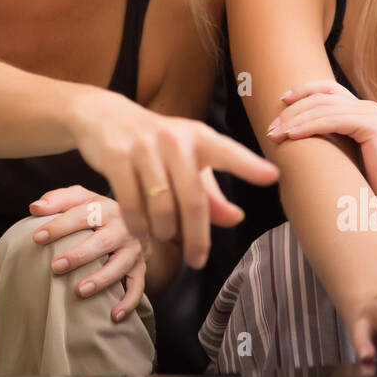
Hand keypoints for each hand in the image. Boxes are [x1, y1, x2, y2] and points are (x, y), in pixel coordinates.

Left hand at [26, 185, 148, 322]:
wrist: (137, 220)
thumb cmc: (98, 212)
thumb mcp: (81, 199)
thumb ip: (57, 200)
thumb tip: (35, 208)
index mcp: (105, 208)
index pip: (82, 215)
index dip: (59, 226)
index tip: (37, 237)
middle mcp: (123, 228)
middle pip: (102, 242)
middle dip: (79, 255)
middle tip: (55, 267)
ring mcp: (133, 249)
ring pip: (120, 265)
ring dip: (101, 279)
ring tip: (79, 291)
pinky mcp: (140, 267)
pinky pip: (137, 286)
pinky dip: (128, 302)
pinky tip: (113, 316)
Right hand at [70, 90, 280, 270]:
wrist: (104, 116)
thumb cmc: (156, 145)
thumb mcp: (188, 162)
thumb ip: (212, 193)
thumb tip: (235, 219)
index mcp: (199, 137)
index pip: (228, 153)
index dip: (249, 166)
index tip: (273, 176)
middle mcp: (175, 140)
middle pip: (193, 200)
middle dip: (197, 238)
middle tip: (198, 261)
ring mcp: (144, 147)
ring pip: (162, 207)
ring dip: (164, 232)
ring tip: (164, 235)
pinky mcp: (116, 157)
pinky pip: (131, 205)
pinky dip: (138, 227)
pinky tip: (141, 231)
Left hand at [266, 79, 376, 207]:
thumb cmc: (367, 177)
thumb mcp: (341, 152)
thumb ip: (326, 137)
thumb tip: (290, 134)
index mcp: (358, 109)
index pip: (326, 89)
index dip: (303, 90)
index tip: (281, 100)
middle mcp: (364, 106)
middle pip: (320, 98)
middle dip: (292, 111)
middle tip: (272, 128)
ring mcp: (369, 113)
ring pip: (323, 108)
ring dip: (295, 120)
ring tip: (276, 133)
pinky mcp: (370, 125)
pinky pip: (332, 121)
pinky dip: (310, 126)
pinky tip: (293, 135)